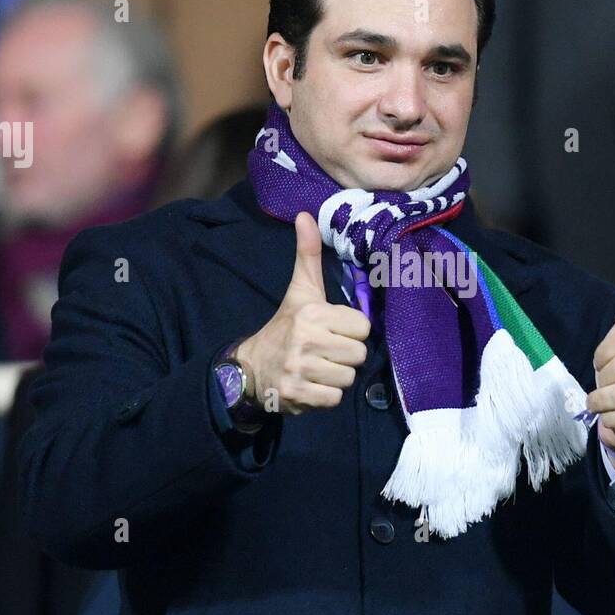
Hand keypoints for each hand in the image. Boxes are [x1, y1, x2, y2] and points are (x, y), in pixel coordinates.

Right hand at [235, 212, 370, 413]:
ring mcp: (300, 369)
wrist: (251, 367)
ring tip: (319, 368)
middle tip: (326, 351)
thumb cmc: (285, 326)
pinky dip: (326, 397)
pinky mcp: (297, 395)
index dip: (350, 331)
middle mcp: (306, 340)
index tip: (332, 330)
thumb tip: (305, 214)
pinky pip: (335, 399)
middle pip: (358, 354)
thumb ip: (308, 254)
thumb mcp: (300, 290)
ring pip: (348, 378)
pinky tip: (313, 385)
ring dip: (336, 377)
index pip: (362, 327)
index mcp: (312, 312)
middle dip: (345, 356)